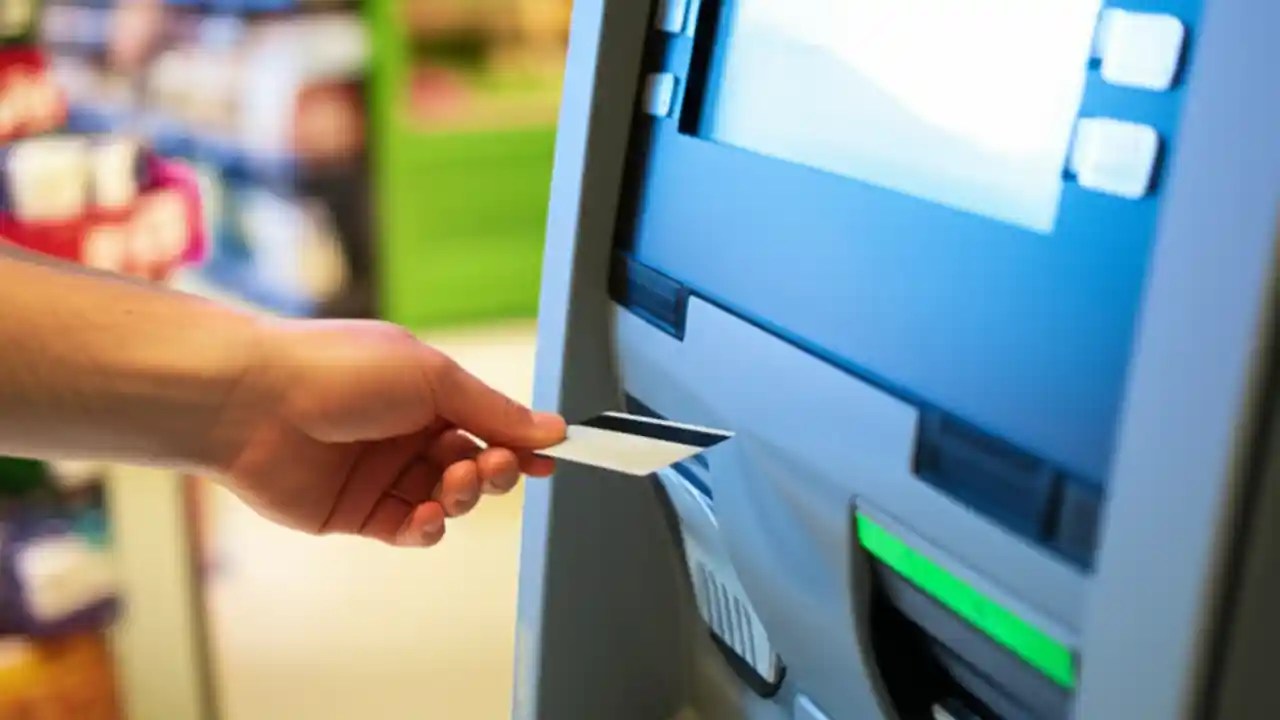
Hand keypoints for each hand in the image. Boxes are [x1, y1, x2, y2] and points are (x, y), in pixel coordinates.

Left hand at [212, 319, 565, 546]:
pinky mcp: (355, 513)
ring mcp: (380, 474)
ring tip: (454, 484)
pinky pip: (408, 530)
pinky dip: (427, 528)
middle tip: (495, 466)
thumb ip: (494, 409)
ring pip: (445, 500)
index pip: (488, 422)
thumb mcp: (434, 377)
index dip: (520, 442)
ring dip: (461, 497)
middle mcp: (405, 433)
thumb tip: (549, 428)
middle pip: (472, 464)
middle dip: (492, 469)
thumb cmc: (336, 369)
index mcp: (425, 391)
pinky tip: (428, 517)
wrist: (251, 402)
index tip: (550, 459)